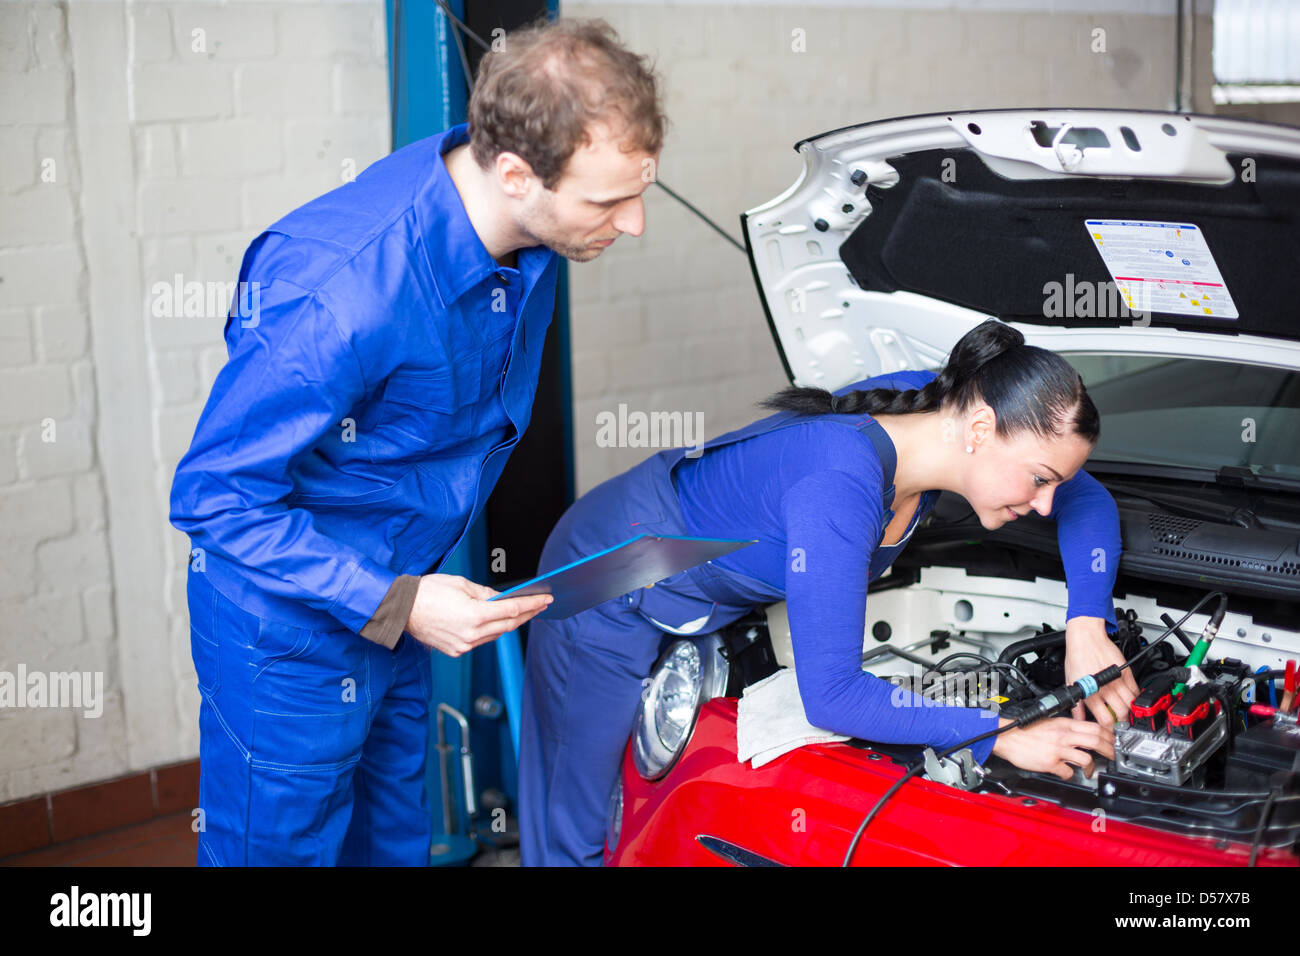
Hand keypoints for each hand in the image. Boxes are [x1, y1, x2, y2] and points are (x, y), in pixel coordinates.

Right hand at [405, 574, 551, 657]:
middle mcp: (472, 634)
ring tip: (521, 613)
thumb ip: (486, 594)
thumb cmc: (428, 592)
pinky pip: (481, 641)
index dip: (532, 604)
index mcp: (475, 615)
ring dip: (509, 624)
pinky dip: (491, 631)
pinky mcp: (456, 651)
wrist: (401, 610)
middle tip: (539, 606)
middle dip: (527, 615)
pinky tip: (496, 623)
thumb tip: (501, 599)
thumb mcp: (461, 584)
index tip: (546, 600)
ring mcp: (464, 645)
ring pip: (495, 635)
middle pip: (508, 625)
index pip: (512, 610)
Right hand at [990, 715, 1113, 779]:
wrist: (1006, 736)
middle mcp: (1063, 735)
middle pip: (1096, 741)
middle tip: (1112, 756)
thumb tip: (1080, 734)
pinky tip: (1067, 773)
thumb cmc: (1024, 730)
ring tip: (1090, 770)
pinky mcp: (1050, 763)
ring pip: (1086, 758)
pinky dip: (1070, 775)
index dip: (1108, 736)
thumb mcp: (1049, 722)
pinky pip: (1068, 772)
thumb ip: (1066, 728)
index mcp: (1064, 724)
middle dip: (1109, 750)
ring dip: (1092, 767)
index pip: (1095, 727)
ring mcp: (1057, 750)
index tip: (1112, 741)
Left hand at [1064, 616, 1138, 729]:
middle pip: (1121, 714)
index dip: (1109, 729)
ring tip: (1127, 712)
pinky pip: (1136, 690)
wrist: (1086, 638)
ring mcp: (1117, 681)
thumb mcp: (1070, 682)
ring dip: (1131, 710)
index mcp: (1090, 694)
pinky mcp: (1126, 672)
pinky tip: (1132, 699)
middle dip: (1122, 722)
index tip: (1110, 731)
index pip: (1104, 720)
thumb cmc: (1076, 657)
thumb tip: (1078, 719)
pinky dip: (1136, 697)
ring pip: (1132, 703)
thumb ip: (1076, 704)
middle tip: (1121, 723)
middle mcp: (1104, 689)